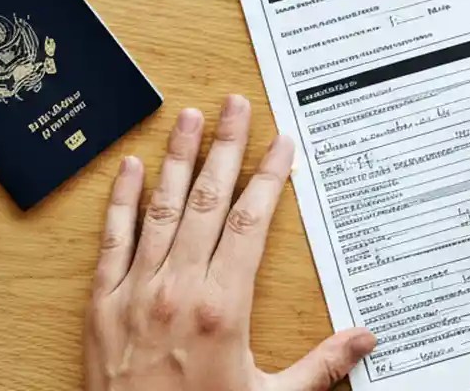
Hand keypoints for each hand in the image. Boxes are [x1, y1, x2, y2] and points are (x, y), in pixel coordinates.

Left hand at [83, 96, 376, 390]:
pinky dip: (120, 200)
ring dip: (178, 159)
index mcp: (224, 306)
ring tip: (189, 117)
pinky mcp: (103, 303)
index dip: (268, 176)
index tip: (280, 144)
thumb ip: (321, 366)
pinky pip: (113, 240)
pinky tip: (129, 167)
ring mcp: (137, 291)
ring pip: (162, 208)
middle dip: (226, 147)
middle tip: (236, 105)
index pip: (251, 222)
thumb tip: (366, 339)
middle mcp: (179, 288)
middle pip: (209, 201)